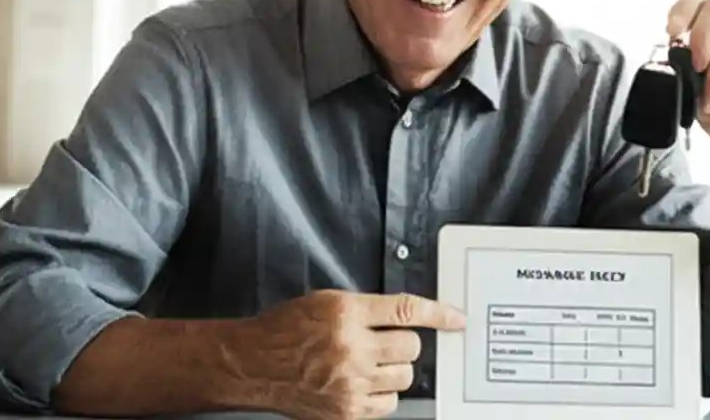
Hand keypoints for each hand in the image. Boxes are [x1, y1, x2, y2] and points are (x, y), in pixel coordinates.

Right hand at [226, 290, 464, 418]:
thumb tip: (408, 316)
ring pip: (404, 376)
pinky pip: (389, 404)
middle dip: (405, 343)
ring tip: (372, 364)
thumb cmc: (286, 330)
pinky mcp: (347, 410)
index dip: (438, 313)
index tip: (456, 318)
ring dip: (395, 369)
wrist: (254, 364)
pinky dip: (384, 395)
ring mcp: (349, 382)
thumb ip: (367, 308)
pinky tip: (367, 385)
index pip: (406, 310)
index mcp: (346, 312)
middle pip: (411, 346)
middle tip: (388, 343)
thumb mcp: (326, 301)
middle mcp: (350, 346)